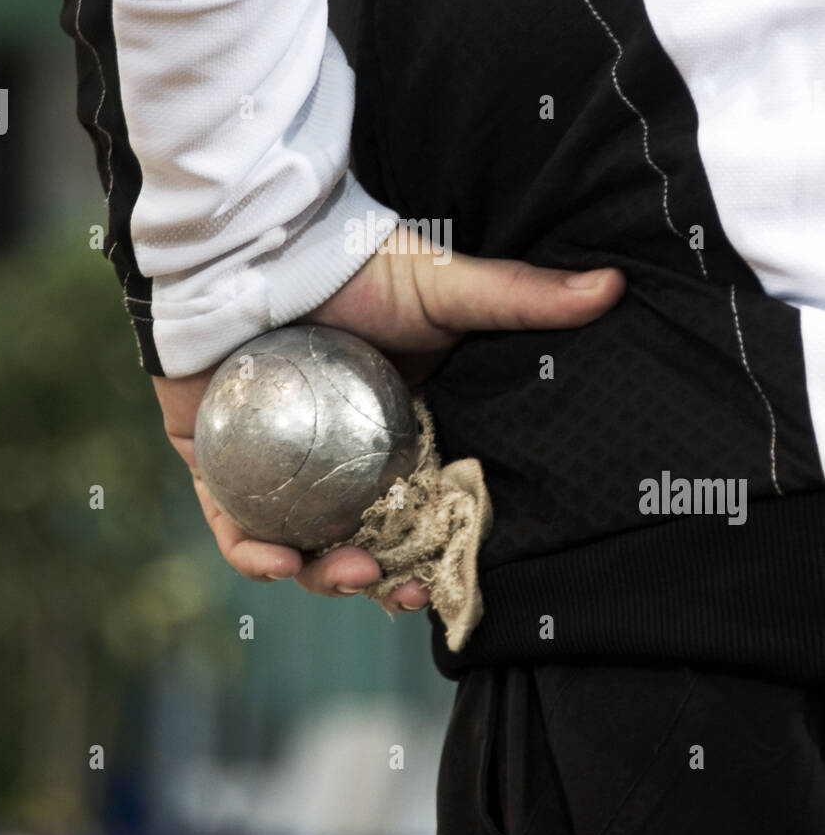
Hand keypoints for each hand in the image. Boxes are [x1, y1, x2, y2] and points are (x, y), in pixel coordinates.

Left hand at [153, 228, 624, 611]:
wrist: (260, 243)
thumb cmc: (355, 262)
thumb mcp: (445, 288)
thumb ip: (520, 299)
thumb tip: (614, 285)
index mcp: (400, 433)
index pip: (426, 509)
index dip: (441, 552)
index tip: (454, 579)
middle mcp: (342, 455)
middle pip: (367, 538)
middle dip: (385, 579)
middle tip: (399, 591)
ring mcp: (281, 464)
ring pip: (305, 543)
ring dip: (324, 576)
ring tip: (343, 575)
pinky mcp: (220, 462)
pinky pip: (235, 523)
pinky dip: (252, 551)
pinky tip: (273, 560)